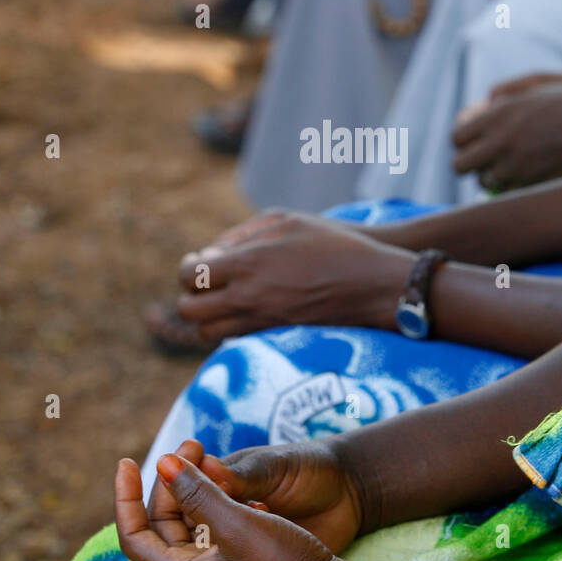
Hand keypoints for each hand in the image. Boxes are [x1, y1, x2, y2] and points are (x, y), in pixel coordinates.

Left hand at [116, 452, 372, 560]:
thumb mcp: (238, 524)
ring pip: (194, 521)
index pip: (133, 535)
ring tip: (223, 466)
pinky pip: (220, 527)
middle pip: (165, 522)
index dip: (124, 498)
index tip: (126, 461)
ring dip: (202, 491)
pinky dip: (225, 506)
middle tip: (193, 447)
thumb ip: (197, 493)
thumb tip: (160, 463)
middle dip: (174, 483)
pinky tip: (254, 497)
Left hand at [176, 209, 414, 339]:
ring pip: (208, 333)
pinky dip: (229, 328)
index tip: (199, 262)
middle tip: (207, 284)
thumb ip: (243, 234)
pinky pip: (233, 339)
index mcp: (247, 264)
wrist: (373, 284)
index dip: (188, 269)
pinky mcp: (275, 336)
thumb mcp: (288, 221)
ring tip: (224, 300)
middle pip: (190, 310)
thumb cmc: (334, 244)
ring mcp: (261, 320)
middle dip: (191, 297)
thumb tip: (212, 253)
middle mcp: (248, 297)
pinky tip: (246, 310)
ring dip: (207, 318)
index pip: (191, 275)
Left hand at [451, 73, 561, 191]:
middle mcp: (500, 143)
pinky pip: (507, 195)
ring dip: (490, 178)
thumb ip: (504, 96)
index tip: (470, 142)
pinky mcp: (532, 187)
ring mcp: (515, 168)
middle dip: (468, 164)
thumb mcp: (538, 88)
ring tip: (507, 170)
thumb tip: (483, 106)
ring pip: (483, 184)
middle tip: (481, 162)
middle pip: (460, 165)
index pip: (456, 137)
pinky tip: (524, 179)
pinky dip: (510, 189)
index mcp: (497, 115)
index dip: (462, 142)